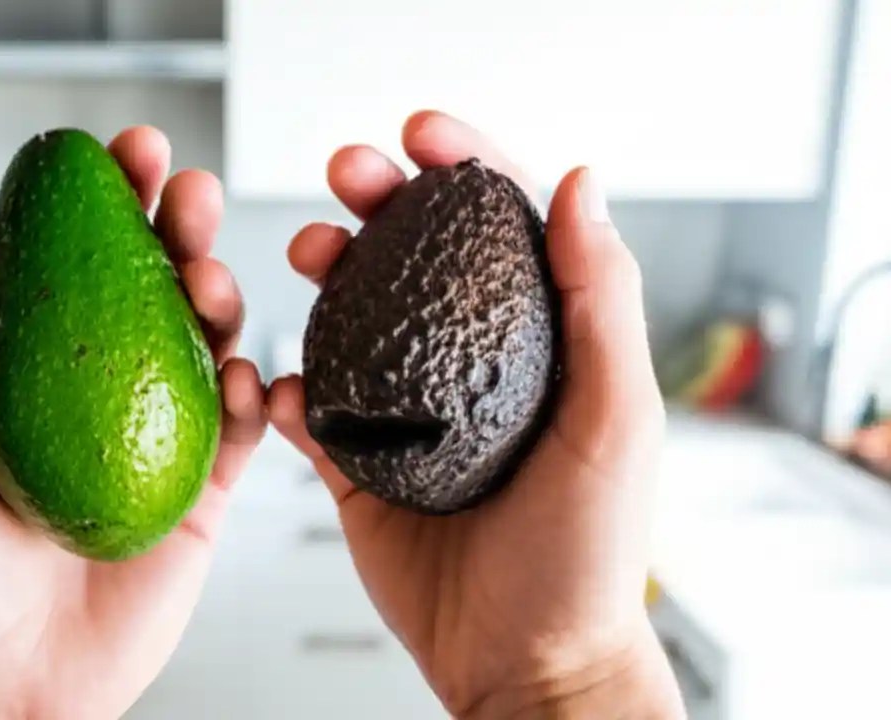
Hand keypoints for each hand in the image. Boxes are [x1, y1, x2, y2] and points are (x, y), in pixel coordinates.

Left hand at [0, 127, 266, 718]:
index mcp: (28, 374)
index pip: (70, 267)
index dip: (98, 204)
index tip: (116, 154)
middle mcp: (97, 394)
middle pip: (150, 290)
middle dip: (174, 226)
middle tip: (181, 188)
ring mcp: (156, 439)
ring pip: (208, 345)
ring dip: (220, 294)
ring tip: (206, 276)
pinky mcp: (202, 496)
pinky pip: (245, 433)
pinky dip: (258, 394)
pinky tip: (249, 371)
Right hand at [268, 111, 684, 717]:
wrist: (524, 664)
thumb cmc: (586, 557)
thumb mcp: (615, 421)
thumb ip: (601, 301)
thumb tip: (580, 183)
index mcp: (537, 343)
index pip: (501, 229)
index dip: (464, 165)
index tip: (420, 133)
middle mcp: (469, 363)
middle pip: (416, 256)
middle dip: (378, 200)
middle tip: (346, 171)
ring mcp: (408, 412)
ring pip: (352, 317)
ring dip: (324, 273)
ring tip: (307, 254)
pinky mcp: (356, 467)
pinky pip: (307, 413)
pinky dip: (281, 389)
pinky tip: (275, 383)